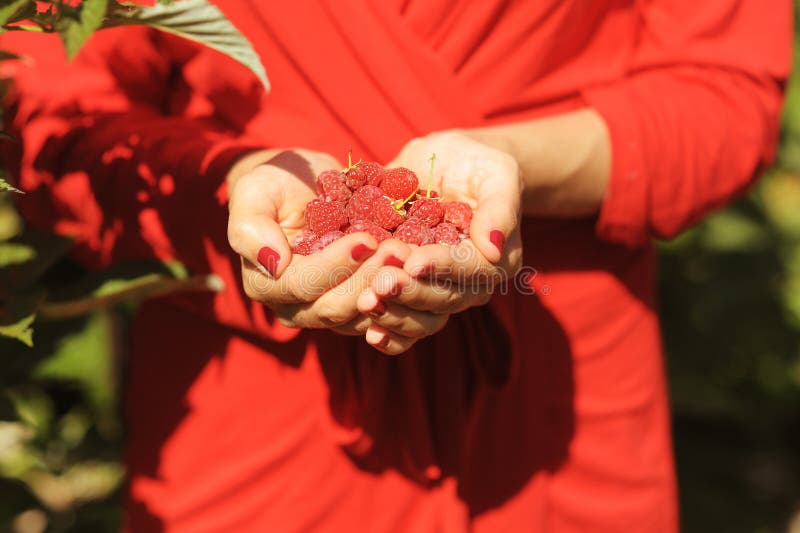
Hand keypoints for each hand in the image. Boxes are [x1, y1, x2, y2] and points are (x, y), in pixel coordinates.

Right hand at [226, 149, 455, 344]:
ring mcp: (331, 310)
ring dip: (391, 290)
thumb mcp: (254, 194)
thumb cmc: (272, 185)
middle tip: (399, 251)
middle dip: (369, 279)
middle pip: (336, 308)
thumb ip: (252, 229)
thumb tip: (273, 264)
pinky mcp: (361, 305)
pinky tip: (423, 273)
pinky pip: (385, 312)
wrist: (300, 185)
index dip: (334, 266)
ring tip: (414, 257)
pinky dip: (404, 296)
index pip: (302, 286)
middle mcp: (297, 309)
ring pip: (364, 315)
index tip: (365, 240)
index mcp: (267, 286)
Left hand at [358, 131, 523, 348]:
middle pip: (444, 300)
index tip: (414, 260)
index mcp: (496, 260)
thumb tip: (493, 247)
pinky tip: (369, 332)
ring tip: (366, 302)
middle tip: (381, 282)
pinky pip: (404, 326)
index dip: (442, 267)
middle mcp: (468, 285)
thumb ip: (499, 208)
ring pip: (422, 320)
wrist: (445, 166)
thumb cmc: (477, 165)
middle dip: (412, 292)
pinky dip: (389, 333)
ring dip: (395, 314)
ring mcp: (438, 292)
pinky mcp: (412, 293)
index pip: (471, 270)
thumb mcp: (496, 174)